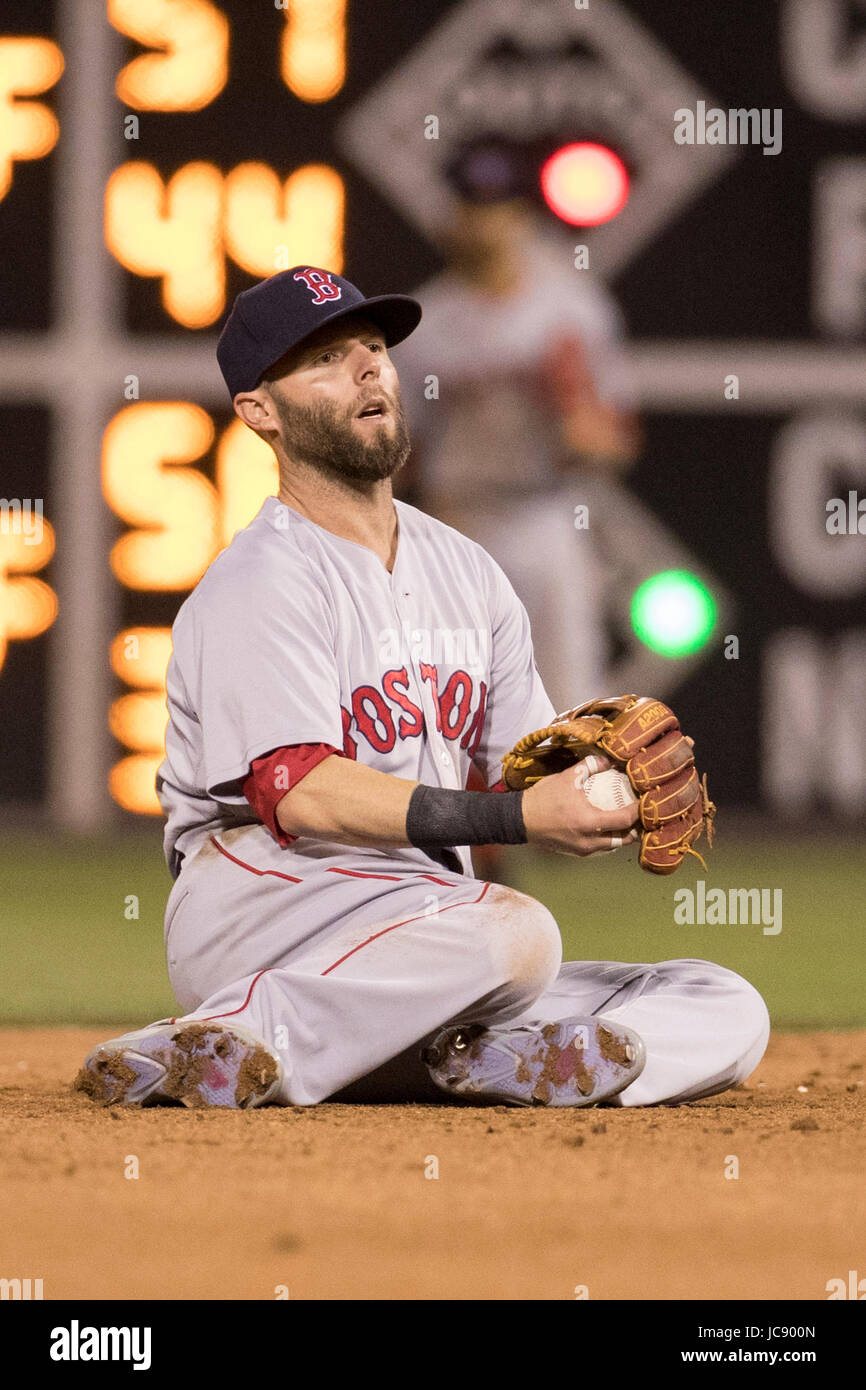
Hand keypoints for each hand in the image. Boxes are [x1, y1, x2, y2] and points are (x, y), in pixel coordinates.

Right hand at [521, 754, 639, 857]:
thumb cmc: (543, 799)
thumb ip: (590, 766)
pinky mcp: (575, 852)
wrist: (520, 820)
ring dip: (621, 835)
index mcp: (589, 822)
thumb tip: (608, 760)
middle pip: (623, 839)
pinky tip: (607, 827)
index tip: (643, 802)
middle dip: (634, 828)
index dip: (638, 811)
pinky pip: (599, 848)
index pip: (624, 820)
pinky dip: (607, 839)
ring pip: (612, 846)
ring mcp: (582, 850)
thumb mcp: (567, 778)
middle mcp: (589, 841)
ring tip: (626, 822)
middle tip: (639, 815)